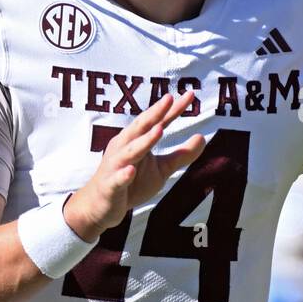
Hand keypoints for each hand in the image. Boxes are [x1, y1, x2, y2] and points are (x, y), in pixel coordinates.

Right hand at [64, 90, 204, 240]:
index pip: (157, 121)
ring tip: (159, 130)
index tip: (190, 94)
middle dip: (154, 113)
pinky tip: (131, 171)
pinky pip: (117, 180)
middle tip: (169, 99)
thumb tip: (202, 137)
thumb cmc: (131, 182)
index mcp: (137, 140)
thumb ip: (181, 154)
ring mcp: (115, 166)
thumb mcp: (161, 169)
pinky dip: (124, 174)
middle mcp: (124, 147)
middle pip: (140, 128)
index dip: (173, 109)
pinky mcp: (110, 187)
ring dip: (144, 141)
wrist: (100, 207)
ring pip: (130, 151)